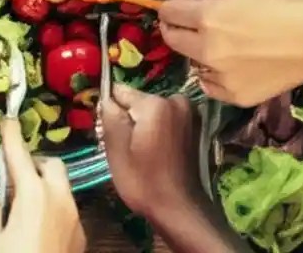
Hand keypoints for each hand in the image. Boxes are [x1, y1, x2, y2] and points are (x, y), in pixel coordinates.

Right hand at [0, 120, 85, 252]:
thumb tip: (6, 200)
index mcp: (33, 194)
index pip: (19, 155)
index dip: (11, 134)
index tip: (7, 120)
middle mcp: (59, 199)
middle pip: (51, 163)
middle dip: (34, 163)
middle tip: (16, 173)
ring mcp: (74, 216)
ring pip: (61, 187)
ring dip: (44, 186)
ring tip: (25, 205)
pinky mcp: (81, 234)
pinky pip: (66, 209)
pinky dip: (52, 208)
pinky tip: (39, 225)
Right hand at [101, 85, 203, 217]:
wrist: (180, 209)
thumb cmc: (144, 182)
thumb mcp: (117, 150)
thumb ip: (110, 117)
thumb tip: (107, 98)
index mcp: (156, 104)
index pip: (121, 92)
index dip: (111, 111)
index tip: (109, 133)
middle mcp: (176, 101)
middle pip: (138, 101)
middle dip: (128, 119)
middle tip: (124, 148)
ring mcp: (189, 114)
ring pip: (152, 112)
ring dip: (143, 126)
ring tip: (140, 154)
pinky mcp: (195, 127)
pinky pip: (166, 120)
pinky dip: (158, 132)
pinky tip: (154, 154)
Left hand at [159, 0, 302, 106]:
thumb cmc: (285, 3)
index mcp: (208, 17)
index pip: (169, 13)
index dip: (171, 7)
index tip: (180, 6)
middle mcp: (207, 50)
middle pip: (172, 40)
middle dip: (177, 29)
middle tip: (197, 23)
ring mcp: (220, 77)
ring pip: (192, 63)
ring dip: (199, 52)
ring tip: (227, 43)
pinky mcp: (235, 97)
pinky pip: (210, 85)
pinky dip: (215, 74)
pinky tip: (234, 63)